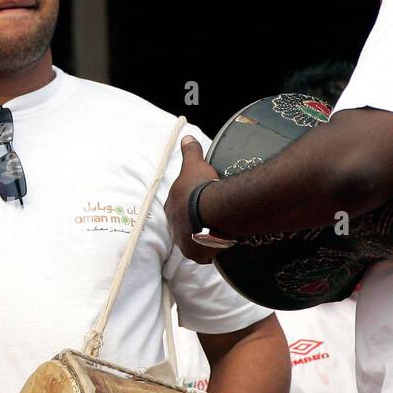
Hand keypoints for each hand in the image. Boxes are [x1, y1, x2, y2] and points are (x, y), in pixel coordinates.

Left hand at [164, 135, 219, 264]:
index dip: (189, 209)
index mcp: (172, 207)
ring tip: (219, 235)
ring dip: (203, 241)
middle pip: (185, 228)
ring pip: (193, 242)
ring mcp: (184, 241)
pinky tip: (221, 246)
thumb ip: (190, 153)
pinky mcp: (196, 253)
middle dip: (196, 226)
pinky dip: (211, 252)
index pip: (179, 210)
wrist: (211, 210)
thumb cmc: (200, 187)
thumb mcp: (194, 165)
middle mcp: (174, 226)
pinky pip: (203, 255)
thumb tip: (187, 137)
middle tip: (213, 223)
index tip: (202, 208)